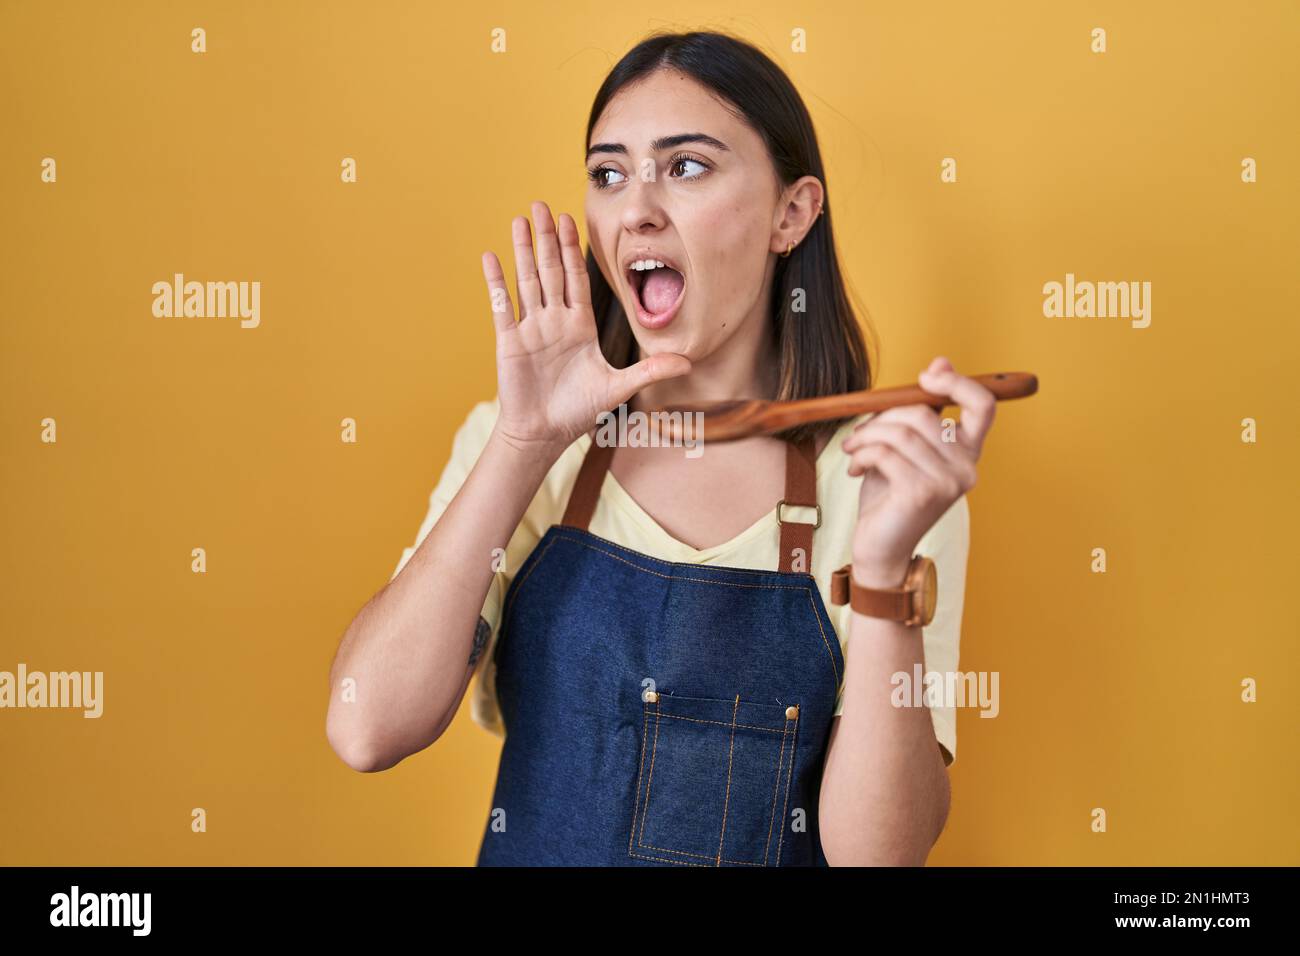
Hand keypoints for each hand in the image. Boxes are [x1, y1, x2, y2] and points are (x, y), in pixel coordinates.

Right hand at [481, 201, 690, 459]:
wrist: (544, 434)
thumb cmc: (578, 412)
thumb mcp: (618, 388)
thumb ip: (650, 371)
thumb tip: (688, 363)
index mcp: (579, 326)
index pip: (577, 278)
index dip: (573, 248)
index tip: (570, 218)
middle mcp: (554, 321)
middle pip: (551, 270)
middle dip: (547, 238)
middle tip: (541, 204)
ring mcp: (531, 329)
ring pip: (527, 281)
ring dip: (523, 250)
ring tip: (519, 219)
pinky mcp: (510, 341)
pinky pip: (502, 306)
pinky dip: (496, 282)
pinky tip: (491, 257)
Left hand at [842, 356, 994, 586]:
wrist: (879, 548)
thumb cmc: (889, 497)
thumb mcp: (904, 449)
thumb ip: (919, 413)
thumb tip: (940, 361)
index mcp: (968, 454)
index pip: (983, 406)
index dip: (958, 382)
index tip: (926, 376)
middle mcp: (967, 468)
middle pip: (924, 414)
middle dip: (883, 417)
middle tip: (860, 433)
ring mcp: (948, 482)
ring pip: (901, 432)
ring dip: (867, 436)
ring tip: (853, 450)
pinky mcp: (922, 493)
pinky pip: (885, 453)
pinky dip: (863, 454)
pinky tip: (855, 468)